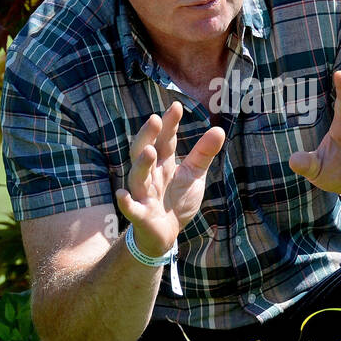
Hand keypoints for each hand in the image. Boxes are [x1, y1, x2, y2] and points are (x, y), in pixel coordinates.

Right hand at [116, 102, 225, 257]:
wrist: (167, 234)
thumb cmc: (176, 201)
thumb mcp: (193, 175)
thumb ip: (204, 153)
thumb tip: (219, 128)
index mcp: (164, 163)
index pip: (166, 140)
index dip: (169, 124)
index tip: (176, 106)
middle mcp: (151, 175)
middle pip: (144, 151)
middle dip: (148, 136)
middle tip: (155, 119)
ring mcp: (144, 194)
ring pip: (138, 177)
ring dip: (142, 165)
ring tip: (150, 151)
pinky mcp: (141, 215)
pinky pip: (131, 209)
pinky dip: (126, 203)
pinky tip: (122, 195)